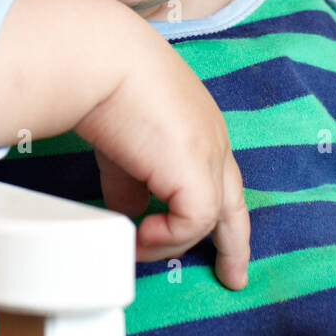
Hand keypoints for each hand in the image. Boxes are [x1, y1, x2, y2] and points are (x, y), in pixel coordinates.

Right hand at [74, 33, 249, 290]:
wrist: (101, 61)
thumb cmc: (103, 86)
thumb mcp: (123, 141)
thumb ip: (131, 180)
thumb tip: (130, 214)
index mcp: (199, 124)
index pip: (217, 175)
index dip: (212, 208)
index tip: (205, 233)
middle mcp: (213, 139)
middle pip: (235, 202)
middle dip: (234, 243)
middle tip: (233, 275)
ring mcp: (210, 155)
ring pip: (211, 218)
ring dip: (171, 241)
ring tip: (137, 245)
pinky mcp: (199, 172)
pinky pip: (193, 224)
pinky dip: (165, 237)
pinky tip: (137, 233)